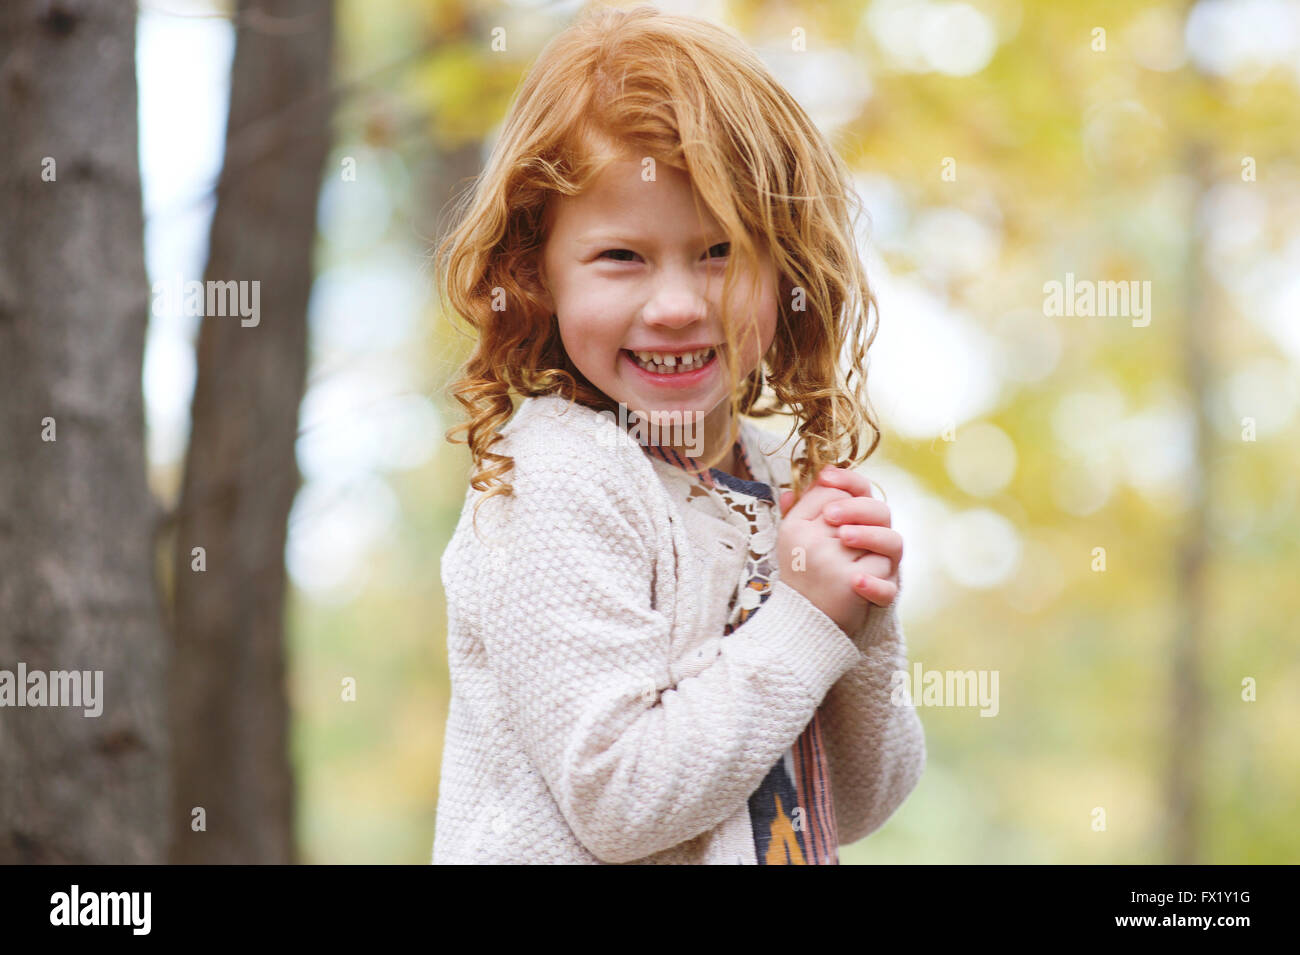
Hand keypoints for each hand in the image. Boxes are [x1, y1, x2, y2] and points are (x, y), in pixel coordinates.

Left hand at [779, 466, 901, 610]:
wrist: (809, 608)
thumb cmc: (807, 564)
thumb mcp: (798, 535)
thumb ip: (799, 512)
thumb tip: (786, 494)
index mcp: (857, 517)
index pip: (861, 489)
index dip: (846, 480)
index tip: (825, 477)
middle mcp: (875, 536)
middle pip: (881, 511)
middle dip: (856, 508)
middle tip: (828, 516)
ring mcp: (882, 564)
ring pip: (894, 543)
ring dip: (869, 536)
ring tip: (844, 537)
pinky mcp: (883, 592)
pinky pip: (888, 589)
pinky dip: (875, 584)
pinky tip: (856, 581)